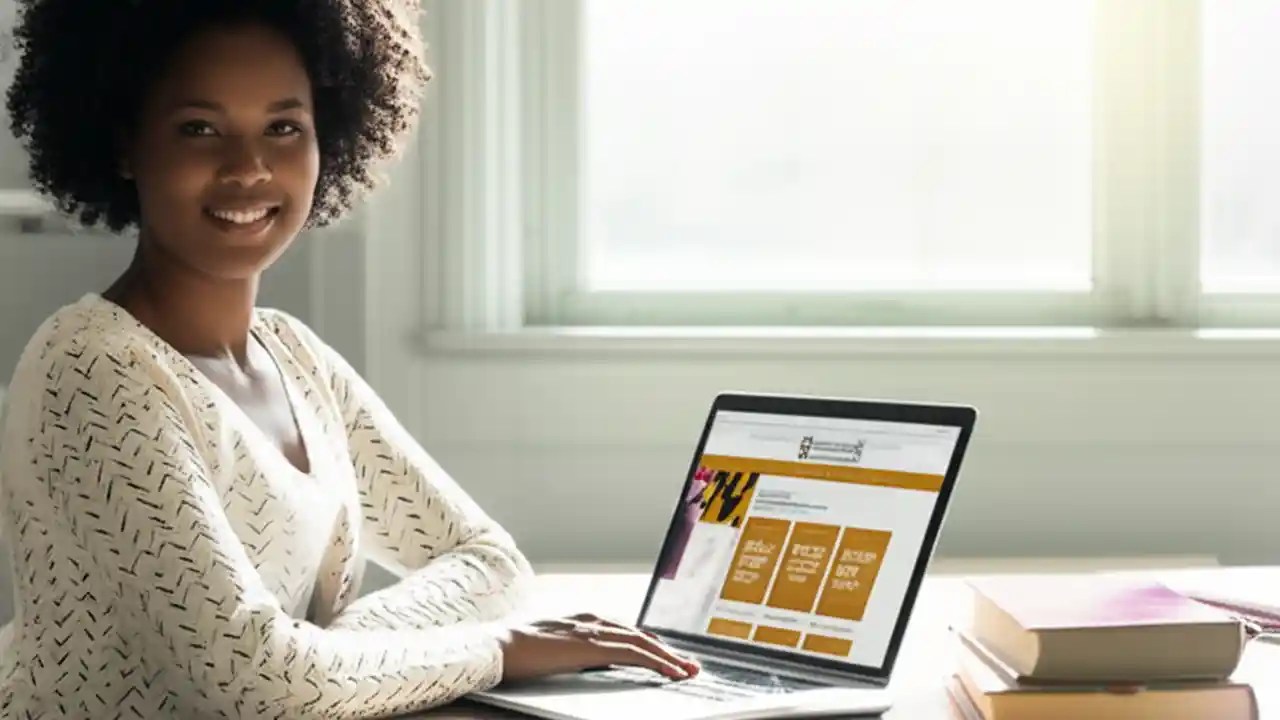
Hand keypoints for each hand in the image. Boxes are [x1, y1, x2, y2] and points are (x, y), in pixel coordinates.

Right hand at [499, 612, 700, 682]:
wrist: (497, 646)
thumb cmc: (514, 651)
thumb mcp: (549, 649)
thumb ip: (569, 651)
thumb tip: (584, 660)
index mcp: (581, 620)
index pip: (624, 630)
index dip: (647, 644)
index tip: (664, 654)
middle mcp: (592, 621)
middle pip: (639, 635)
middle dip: (665, 651)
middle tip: (687, 664)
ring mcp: (594, 632)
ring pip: (643, 643)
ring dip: (669, 657)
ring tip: (687, 670)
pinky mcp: (594, 647)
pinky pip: (635, 654)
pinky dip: (658, 663)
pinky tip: (671, 672)